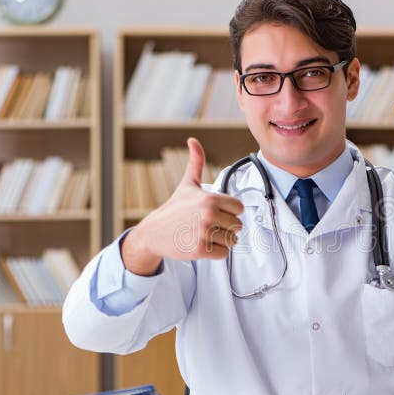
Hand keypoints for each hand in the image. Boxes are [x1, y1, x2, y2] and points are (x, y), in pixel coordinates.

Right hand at [122, 137, 243, 274]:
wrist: (154, 232)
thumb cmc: (174, 209)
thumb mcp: (187, 184)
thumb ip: (196, 162)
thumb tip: (193, 140)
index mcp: (210, 198)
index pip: (239, 208)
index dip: (230, 212)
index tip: (217, 212)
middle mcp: (209, 214)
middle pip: (237, 225)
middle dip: (225, 227)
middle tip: (208, 225)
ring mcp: (205, 232)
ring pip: (232, 241)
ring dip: (221, 241)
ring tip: (205, 235)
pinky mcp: (201, 249)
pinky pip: (224, 254)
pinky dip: (216, 253)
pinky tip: (202, 244)